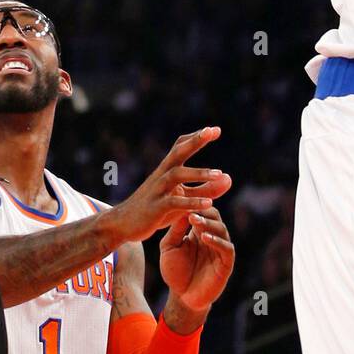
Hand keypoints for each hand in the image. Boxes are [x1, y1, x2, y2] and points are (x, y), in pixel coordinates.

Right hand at [105, 127, 229, 243]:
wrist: (124, 224)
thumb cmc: (155, 208)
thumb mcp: (183, 198)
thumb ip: (205, 189)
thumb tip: (229, 178)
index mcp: (167, 170)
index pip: (180, 146)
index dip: (196, 137)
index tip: (214, 129)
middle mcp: (162, 175)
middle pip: (178, 152)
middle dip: (195, 141)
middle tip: (212, 131)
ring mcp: (157, 190)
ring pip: (177, 175)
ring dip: (198, 173)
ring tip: (218, 173)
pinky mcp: (156, 208)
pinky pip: (174, 202)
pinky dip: (192, 202)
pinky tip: (209, 203)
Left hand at [160, 205, 234, 313]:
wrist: (182, 297)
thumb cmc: (175, 271)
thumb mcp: (169, 247)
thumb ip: (175, 230)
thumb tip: (181, 209)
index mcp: (199, 230)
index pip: (203, 210)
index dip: (195, 204)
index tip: (183, 198)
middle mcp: (212, 237)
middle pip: (215, 216)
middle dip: (204, 211)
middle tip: (191, 210)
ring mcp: (220, 249)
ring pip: (222, 230)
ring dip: (209, 224)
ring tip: (196, 221)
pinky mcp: (226, 263)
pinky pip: (226, 248)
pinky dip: (217, 241)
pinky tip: (204, 238)